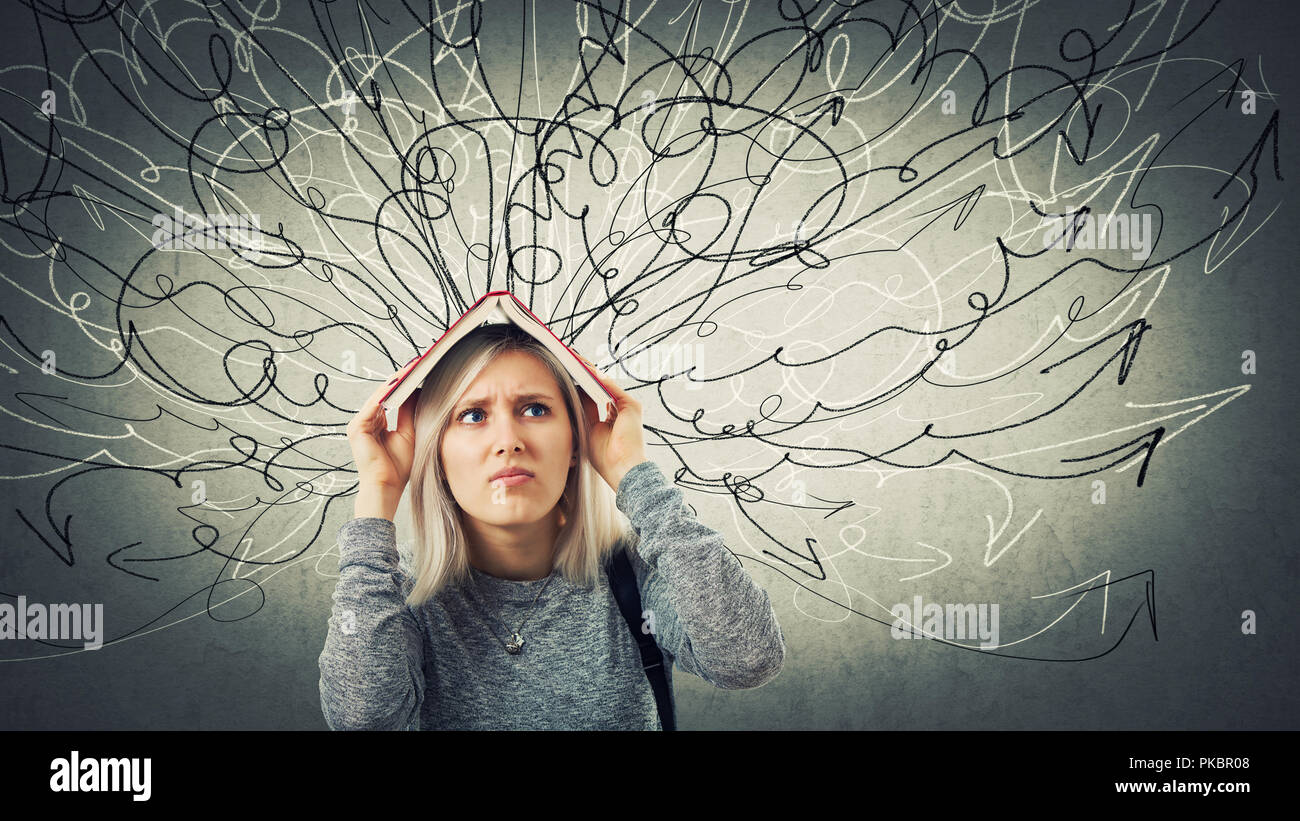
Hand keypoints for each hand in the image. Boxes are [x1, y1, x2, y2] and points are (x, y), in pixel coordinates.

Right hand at [346, 360, 419, 516]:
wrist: (388, 485)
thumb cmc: (398, 465)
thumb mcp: (409, 432)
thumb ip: (408, 411)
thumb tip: (416, 390)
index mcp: (375, 423)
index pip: (388, 398)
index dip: (402, 385)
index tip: (417, 371)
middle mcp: (365, 421)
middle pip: (382, 395)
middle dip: (399, 380)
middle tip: (416, 364)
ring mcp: (358, 424)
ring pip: (378, 397)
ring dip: (394, 383)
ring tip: (409, 370)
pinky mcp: (357, 428)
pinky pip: (373, 406)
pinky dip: (386, 394)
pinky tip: (398, 384)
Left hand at [574, 353, 647, 490]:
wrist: (622, 469)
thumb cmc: (605, 458)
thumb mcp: (588, 431)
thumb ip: (583, 412)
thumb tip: (571, 395)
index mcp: (610, 420)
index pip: (593, 398)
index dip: (580, 387)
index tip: (566, 376)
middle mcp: (620, 412)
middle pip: (599, 388)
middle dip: (584, 376)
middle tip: (568, 362)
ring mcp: (627, 409)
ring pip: (605, 385)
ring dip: (590, 373)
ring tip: (575, 362)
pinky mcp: (632, 406)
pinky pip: (613, 388)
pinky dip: (600, 379)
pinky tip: (587, 371)